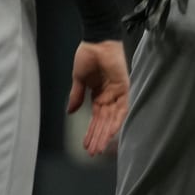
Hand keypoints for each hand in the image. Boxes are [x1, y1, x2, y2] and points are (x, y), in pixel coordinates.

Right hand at [68, 40, 128, 155]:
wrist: (96, 42)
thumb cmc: (87, 57)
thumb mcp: (79, 80)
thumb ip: (76, 96)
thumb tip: (70, 112)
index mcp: (99, 95)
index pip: (96, 118)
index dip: (91, 132)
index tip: (86, 146)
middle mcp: (109, 96)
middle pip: (104, 121)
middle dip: (98, 137)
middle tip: (93, 153)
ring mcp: (118, 92)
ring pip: (113, 118)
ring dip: (106, 133)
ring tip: (99, 148)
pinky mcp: (124, 86)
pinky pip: (123, 106)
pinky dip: (117, 119)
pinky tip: (111, 132)